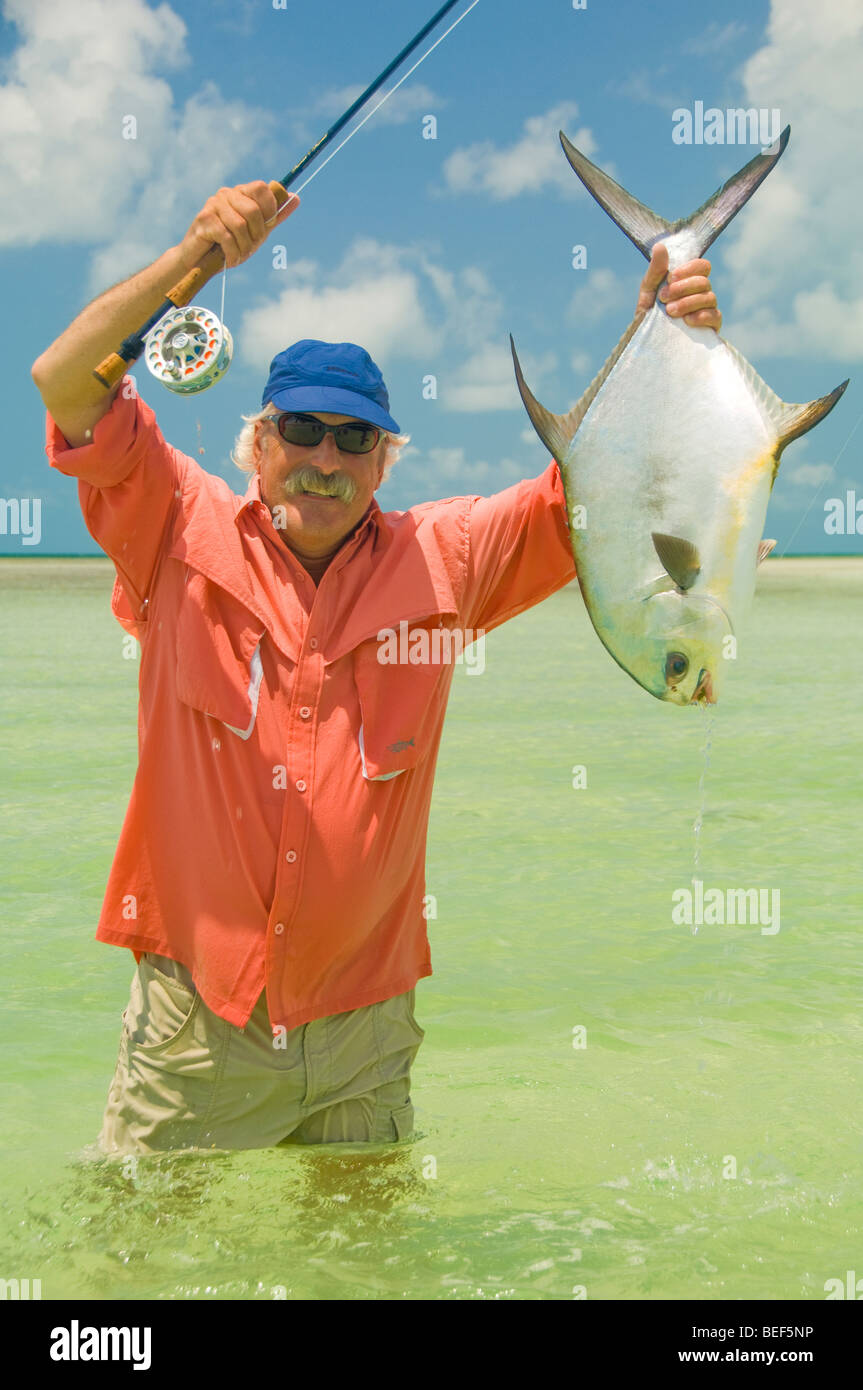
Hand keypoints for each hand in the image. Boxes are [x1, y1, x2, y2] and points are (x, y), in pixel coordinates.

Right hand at [176, 181, 299, 271]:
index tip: (265, 228)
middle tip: (250, 246)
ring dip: (244, 247)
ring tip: (239, 254)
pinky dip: (233, 253)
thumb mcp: (257, 232)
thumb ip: (275, 216)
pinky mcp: (204, 219)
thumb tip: (296, 198)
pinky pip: (227, 237)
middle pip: (253, 210)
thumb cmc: (230, 245)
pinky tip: (230, 258)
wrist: (201, 261)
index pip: (262, 188)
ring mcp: (213, 204)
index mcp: (241, 192)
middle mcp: (226, 193)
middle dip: (256, 234)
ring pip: (240, 226)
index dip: (269, 210)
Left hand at [636, 242, 720, 330]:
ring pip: (710, 297)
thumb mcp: (649, 291)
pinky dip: (701, 316)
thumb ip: (656, 270)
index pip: (703, 266)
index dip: (688, 270)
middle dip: (682, 288)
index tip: (670, 279)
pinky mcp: (711, 327)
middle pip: (704, 281)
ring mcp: (708, 310)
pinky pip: (715, 316)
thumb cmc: (649, 315)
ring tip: (670, 312)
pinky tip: (686, 321)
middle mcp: (702, 293)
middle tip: (663, 298)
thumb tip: (660, 246)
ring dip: (688, 302)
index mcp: (690, 281)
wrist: (648, 342)